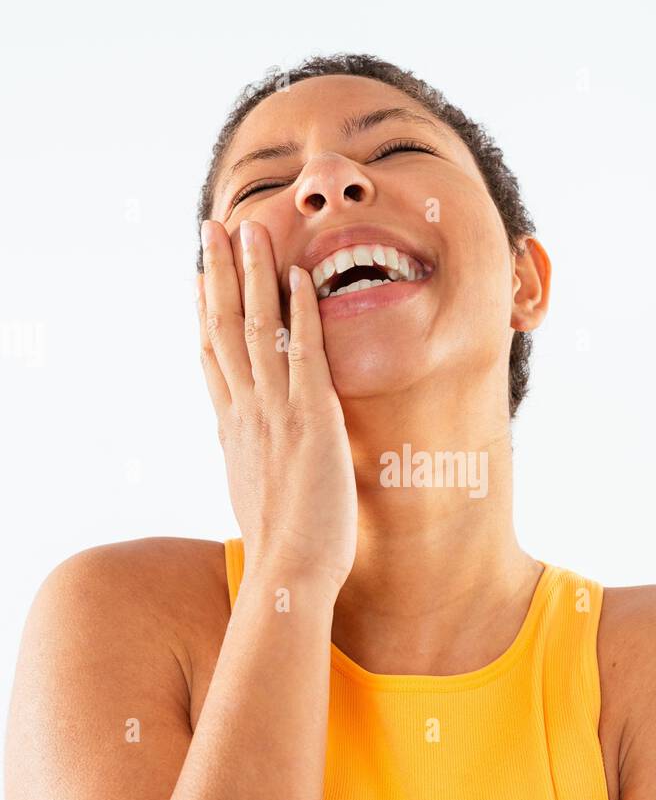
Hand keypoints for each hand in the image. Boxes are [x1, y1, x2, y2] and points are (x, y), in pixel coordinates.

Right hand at [197, 218, 357, 589]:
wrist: (289, 571)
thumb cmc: (281, 545)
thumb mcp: (251, 492)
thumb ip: (246, 458)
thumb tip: (237, 445)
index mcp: (232, 428)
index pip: (213, 357)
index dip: (204, 312)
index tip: (200, 277)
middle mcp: (246, 411)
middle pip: (223, 328)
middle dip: (218, 273)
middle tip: (211, 228)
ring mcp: (275, 410)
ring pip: (257, 328)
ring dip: (253, 274)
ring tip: (250, 228)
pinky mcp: (312, 416)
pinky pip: (303, 351)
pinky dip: (299, 311)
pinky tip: (298, 276)